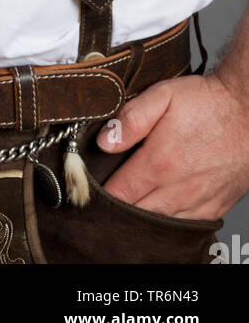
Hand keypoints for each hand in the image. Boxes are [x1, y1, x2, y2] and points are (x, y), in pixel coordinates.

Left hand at [96, 71, 248, 220]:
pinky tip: (162, 206)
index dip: (100, 192)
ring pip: (160, 224)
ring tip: (133, 199)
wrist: (248, 112)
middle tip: (109, 193)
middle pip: (136, 214)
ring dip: (143, 215)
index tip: (90, 185)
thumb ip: (131, 119)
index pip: (118, 193)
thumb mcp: (162, 96)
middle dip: (118, 207)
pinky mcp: (215, 207)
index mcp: (160, 164)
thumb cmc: (207, 103)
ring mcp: (198, 202)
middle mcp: (178, 190)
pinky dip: (169, 220)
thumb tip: (104, 142)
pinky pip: (185, 226)